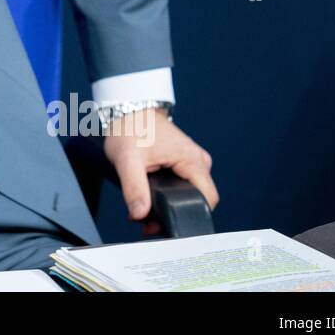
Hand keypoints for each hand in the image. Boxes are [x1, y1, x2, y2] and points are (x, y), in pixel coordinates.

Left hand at [102, 108, 218, 236]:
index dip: (190, 215)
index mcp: (192, 159)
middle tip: (147, 223)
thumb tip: (141, 213)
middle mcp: (197, 161)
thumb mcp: (126, 158)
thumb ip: (134, 187)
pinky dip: (166, 196)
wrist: (128, 109)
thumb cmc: (131, 126)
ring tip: (144, 212)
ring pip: (187, 194)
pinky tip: (148, 200)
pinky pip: (181, 186)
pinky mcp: (182, 163)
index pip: (208, 198)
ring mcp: (191, 161)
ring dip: (167, 206)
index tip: (168, 225)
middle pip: (197, 200)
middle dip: (173, 214)